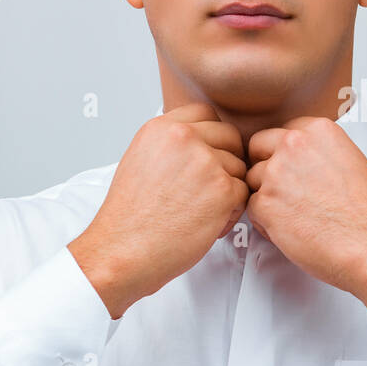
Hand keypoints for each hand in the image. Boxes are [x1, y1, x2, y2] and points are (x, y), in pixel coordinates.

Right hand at [69, 103, 248, 318]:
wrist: (122, 252)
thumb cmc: (130, 217)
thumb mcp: (140, 160)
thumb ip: (171, 144)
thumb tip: (201, 138)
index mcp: (161, 127)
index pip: (206, 114)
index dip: (211, 136)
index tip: (205, 155)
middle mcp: (184, 138)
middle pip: (230, 136)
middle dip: (225, 161)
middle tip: (205, 189)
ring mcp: (206, 162)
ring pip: (239, 167)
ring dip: (228, 189)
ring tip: (199, 210)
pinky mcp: (223, 190)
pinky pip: (244, 194)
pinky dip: (231, 212)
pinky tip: (205, 223)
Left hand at [244, 117, 366, 309]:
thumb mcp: (350, 162)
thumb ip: (319, 152)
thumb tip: (302, 160)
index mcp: (318, 130)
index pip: (281, 130)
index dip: (283, 152)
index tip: (292, 167)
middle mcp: (294, 145)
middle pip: (258, 148)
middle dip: (266, 168)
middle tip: (286, 190)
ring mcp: (276, 173)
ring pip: (252, 180)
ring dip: (267, 196)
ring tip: (296, 215)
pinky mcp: (265, 204)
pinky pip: (252, 209)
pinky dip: (266, 222)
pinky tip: (292, 229)